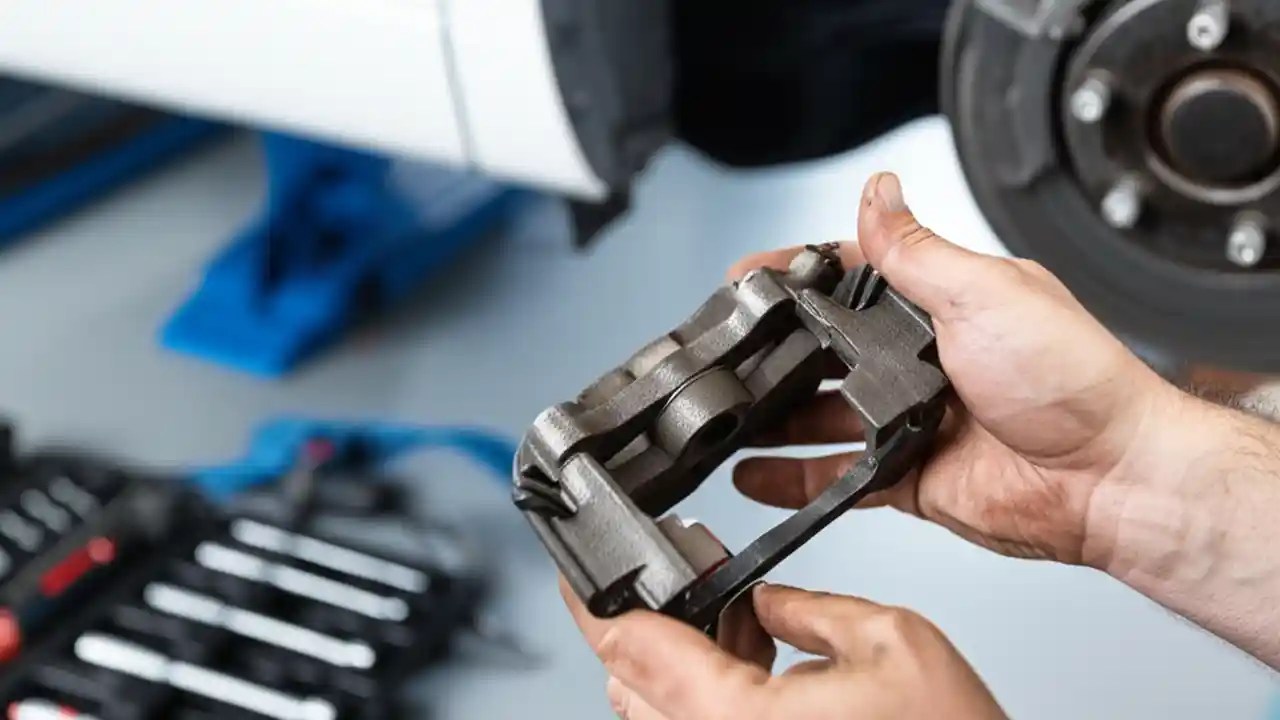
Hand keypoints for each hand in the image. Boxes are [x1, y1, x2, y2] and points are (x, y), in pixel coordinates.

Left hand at [563, 579, 1006, 719]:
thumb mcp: (893, 643)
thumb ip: (811, 608)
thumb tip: (768, 602)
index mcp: (733, 719)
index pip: (628, 646)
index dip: (594, 600)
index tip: (578, 574)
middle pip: (628, 685)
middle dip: (649, 628)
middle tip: (694, 592)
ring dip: (680, 668)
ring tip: (743, 634)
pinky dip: (707, 704)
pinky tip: (760, 674)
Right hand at [730, 172, 1184, 565]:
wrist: (1111, 477)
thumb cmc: (1073, 380)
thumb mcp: (984, 293)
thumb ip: (915, 250)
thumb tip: (879, 190)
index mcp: (941, 301)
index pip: (850, 277)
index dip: (795, 276)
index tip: (745, 277)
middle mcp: (923, 357)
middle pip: (826, 350)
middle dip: (775, 351)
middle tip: (726, 353)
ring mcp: (913, 418)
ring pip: (822, 416)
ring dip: (775, 418)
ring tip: (727, 416)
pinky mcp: (909, 474)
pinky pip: (839, 477)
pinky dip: (795, 479)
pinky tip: (758, 474)